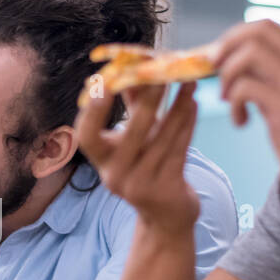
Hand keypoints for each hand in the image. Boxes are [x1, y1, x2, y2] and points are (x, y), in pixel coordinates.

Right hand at [73, 82, 200, 237]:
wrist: (166, 215)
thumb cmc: (148, 165)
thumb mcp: (135, 137)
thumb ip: (132, 104)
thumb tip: (133, 65)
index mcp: (101, 161)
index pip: (87, 135)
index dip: (93, 110)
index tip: (102, 81)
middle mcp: (115, 175)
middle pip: (133, 131)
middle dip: (150, 99)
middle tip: (164, 72)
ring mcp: (140, 185)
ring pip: (163, 137)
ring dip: (178, 106)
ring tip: (188, 82)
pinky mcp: (166, 190)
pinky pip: (179, 149)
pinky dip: (187, 124)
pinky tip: (193, 103)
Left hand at [214, 21, 279, 211]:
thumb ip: (271, 80)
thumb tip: (233, 61)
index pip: (267, 27)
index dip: (235, 37)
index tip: (221, 61)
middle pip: (257, 31)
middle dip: (226, 49)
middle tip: (216, 75)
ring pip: (249, 54)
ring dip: (228, 76)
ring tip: (228, 101)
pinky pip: (246, 88)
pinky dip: (234, 103)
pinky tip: (241, 123)